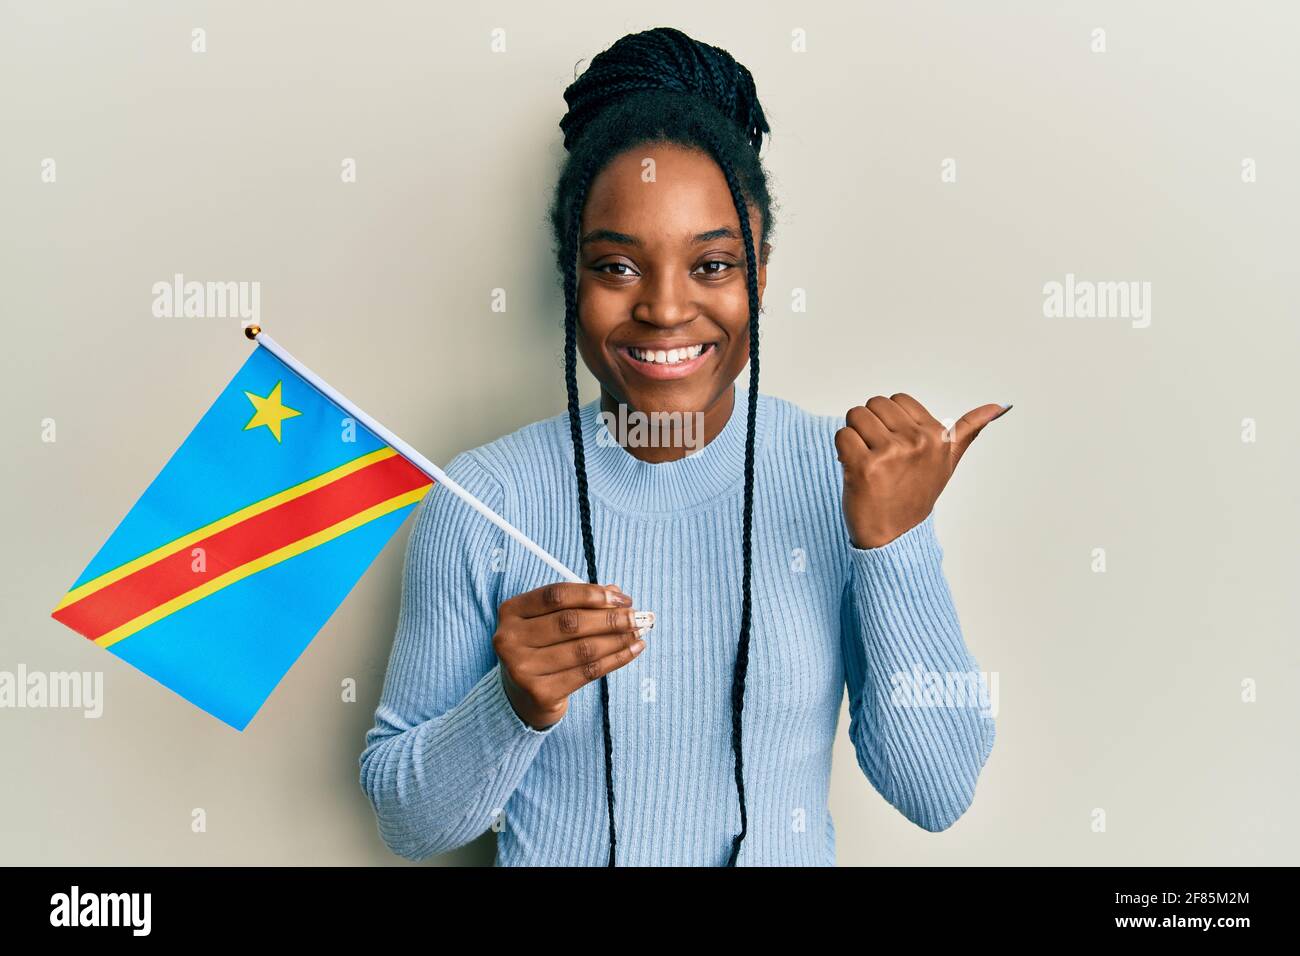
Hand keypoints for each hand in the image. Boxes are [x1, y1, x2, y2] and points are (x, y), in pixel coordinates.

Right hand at [494, 582, 650, 730]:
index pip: (556, 595)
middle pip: (570, 622)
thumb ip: (581, 603)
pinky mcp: (540, 693)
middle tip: (636, 617)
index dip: (592, 594)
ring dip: (617, 639)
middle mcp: (510, 638)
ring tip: (637, 633)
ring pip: (582, 649)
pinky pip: (587, 672)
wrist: (524, 695)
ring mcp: (522, 668)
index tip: (621, 598)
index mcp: (511, 611)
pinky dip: (616, 660)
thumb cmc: (543, 646)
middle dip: (610, 618)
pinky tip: (632, 651)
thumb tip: (617, 594)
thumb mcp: (552, 619)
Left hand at [834, 394, 1010, 548]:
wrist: (894, 538)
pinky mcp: (864, 466)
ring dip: (855, 437)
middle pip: (874, 404)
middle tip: (879, 457)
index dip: (889, 422)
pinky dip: (842, 451)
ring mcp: (891, 453)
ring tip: (868, 462)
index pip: (897, 399)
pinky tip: (854, 469)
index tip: (896, 448)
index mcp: (937, 436)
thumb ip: (968, 431)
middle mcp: (917, 442)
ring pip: (856, 416)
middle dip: (869, 426)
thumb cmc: (916, 497)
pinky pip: (842, 435)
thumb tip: (999, 406)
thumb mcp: (948, 462)